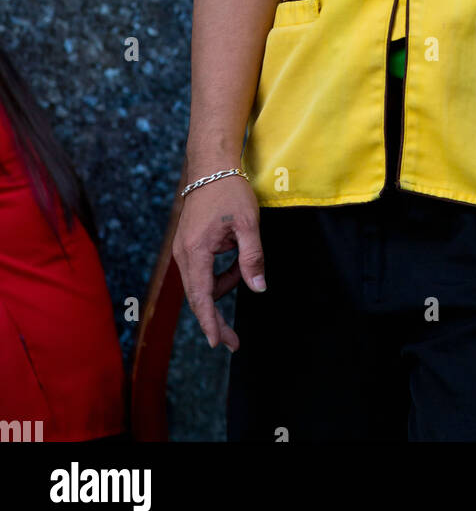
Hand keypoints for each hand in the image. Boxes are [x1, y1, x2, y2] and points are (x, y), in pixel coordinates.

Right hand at [172, 176, 264, 352]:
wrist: (211, 167)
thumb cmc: (229, 191)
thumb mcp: (248, 224)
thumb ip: (252, 258)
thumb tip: (258, 288)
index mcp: (196, 250)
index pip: (201, 296)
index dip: (210, 323)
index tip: (218, 343)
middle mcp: (183, 254)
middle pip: (198, 297)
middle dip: (215, 318)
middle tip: (234, 341)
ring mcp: (182, 249)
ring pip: (201, 284)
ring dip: (222, 287)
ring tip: (245, 268)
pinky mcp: (187, 245)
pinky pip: (201, 271)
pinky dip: (218, 274)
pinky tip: (234, 259)